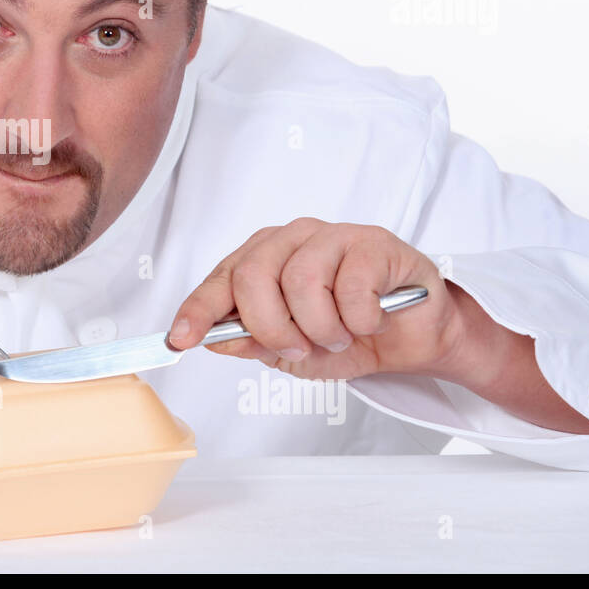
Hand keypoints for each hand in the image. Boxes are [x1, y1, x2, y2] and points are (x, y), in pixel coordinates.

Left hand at [166, 217, 463, 379]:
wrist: (409, 340)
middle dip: (271, 327)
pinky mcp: (375, 243)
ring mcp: (333, 236)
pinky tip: (370, 320)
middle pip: (254, 277)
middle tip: (298, 348)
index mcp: (262, 260)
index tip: (180, 339)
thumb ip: (252, 342)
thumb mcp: (290, 352)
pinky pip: (352, 286)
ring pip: (301, 281)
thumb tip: (215, 339)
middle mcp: (291, 240)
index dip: (198, 310)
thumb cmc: (345, 335)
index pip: (220, 281)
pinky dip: (359, 319)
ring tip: (339, 337)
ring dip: (321, 328)